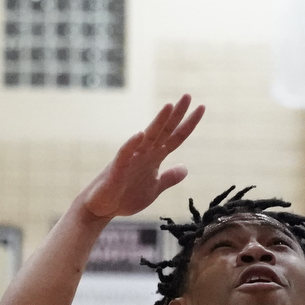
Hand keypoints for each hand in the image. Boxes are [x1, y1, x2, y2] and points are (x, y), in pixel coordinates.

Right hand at [78, 95, 205, 221]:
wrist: (102, 209)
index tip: (202, 107)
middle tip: (188, 95)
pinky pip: (125, 153)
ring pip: (147, 137)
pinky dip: (132, 144)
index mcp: (155, 157)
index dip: (189, 124)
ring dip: (158, 122)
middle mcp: (145, 153)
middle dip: (176, 114)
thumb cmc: (126, 197)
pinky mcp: (117, 168)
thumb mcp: (155, 189)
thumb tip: (186, 168)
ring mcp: (131, 159)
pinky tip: (140, 134)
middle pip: (164, 131)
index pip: (175, 137)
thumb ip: (169, 177)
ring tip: (169, 106)